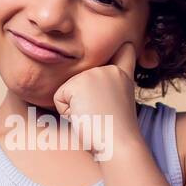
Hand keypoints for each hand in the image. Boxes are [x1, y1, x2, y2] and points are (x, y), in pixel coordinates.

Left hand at [51, 42, 139, 158]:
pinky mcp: (79, 83)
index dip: (122, 47)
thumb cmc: (115, 135)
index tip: (126, 41)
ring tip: (94, 117)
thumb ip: (106, 90)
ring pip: (68, 90)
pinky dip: (67, 112)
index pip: (124, 52)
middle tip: (101, 116)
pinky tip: (85, 117)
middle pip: (79, 81)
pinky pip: (59, 98)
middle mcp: (109, 69)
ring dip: (74, 108)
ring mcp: (95, 73)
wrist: (118, 144)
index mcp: (121, 76)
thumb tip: (83, 92)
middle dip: (82, 100)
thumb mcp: (116, 105)